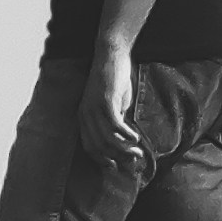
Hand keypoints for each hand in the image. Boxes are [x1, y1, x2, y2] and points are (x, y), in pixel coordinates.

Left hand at [86, 39, 147, 159]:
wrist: (112, 54)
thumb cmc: (115, 80)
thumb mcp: (114, 105)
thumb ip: (116, 122)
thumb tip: (126, 142)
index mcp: (83, 117)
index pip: (89, 146)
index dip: (103, 159)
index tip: (117, 166)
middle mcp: (85, 114)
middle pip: (99, 146)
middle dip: (118, 157)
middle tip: (135, 160)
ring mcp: (93, 108)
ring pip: (107, 139)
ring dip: (124, 149)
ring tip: (138, 152)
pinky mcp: (105, 100)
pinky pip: (115, 125)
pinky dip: (125, 134)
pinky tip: (135, 137)